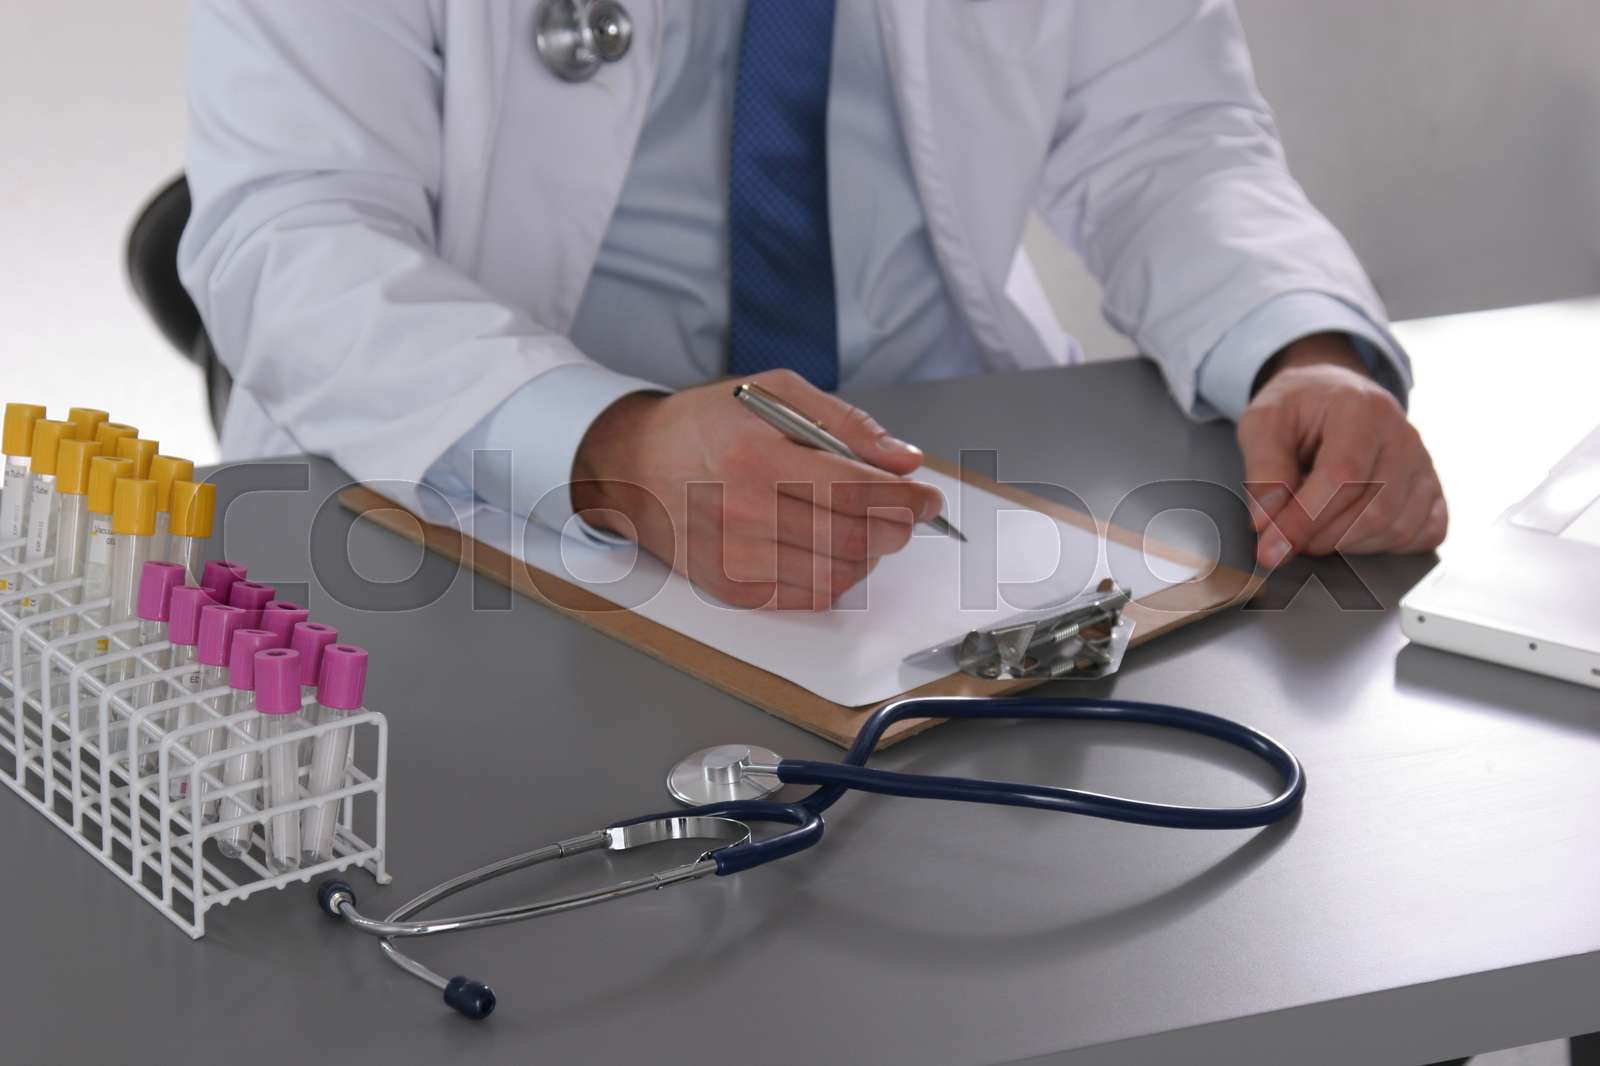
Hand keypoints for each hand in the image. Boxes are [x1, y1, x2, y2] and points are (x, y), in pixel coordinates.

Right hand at [570, 369, 943, 609]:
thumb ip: (845, 424)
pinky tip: (830, 552)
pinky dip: (834, 578)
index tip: (928, 498)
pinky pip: (806, 597)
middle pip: (854, 541)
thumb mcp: (773, 392)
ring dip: (867, 557)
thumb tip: (903, 460)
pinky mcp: (729, 587)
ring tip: (863, 530)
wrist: (633, 464)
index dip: (908, 500)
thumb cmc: (704, 425)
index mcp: (757, 458)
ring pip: (836, 576)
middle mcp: (742, 512)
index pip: (858, 491)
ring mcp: (733, 556)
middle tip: (904, 516)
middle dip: (896, 530)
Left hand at [1237, 333, 1447, 569]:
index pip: (1342, 477)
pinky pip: (1425, 534)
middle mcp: (1403, 436)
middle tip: (1284, 538)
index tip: (1271, 549)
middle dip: (1321, 537)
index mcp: (1361, 409)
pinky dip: (1385, 547)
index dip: (1305, 520)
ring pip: (1396, 528)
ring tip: (1313, 531)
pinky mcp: (1433, 489)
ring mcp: (1424, 464)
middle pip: (1372, 509)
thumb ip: (1263, 472)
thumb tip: (1266, 524)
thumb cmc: (1298, 408)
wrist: (1332, 394)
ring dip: (1347, 545)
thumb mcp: (1263, 424)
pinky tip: (1353, 534)